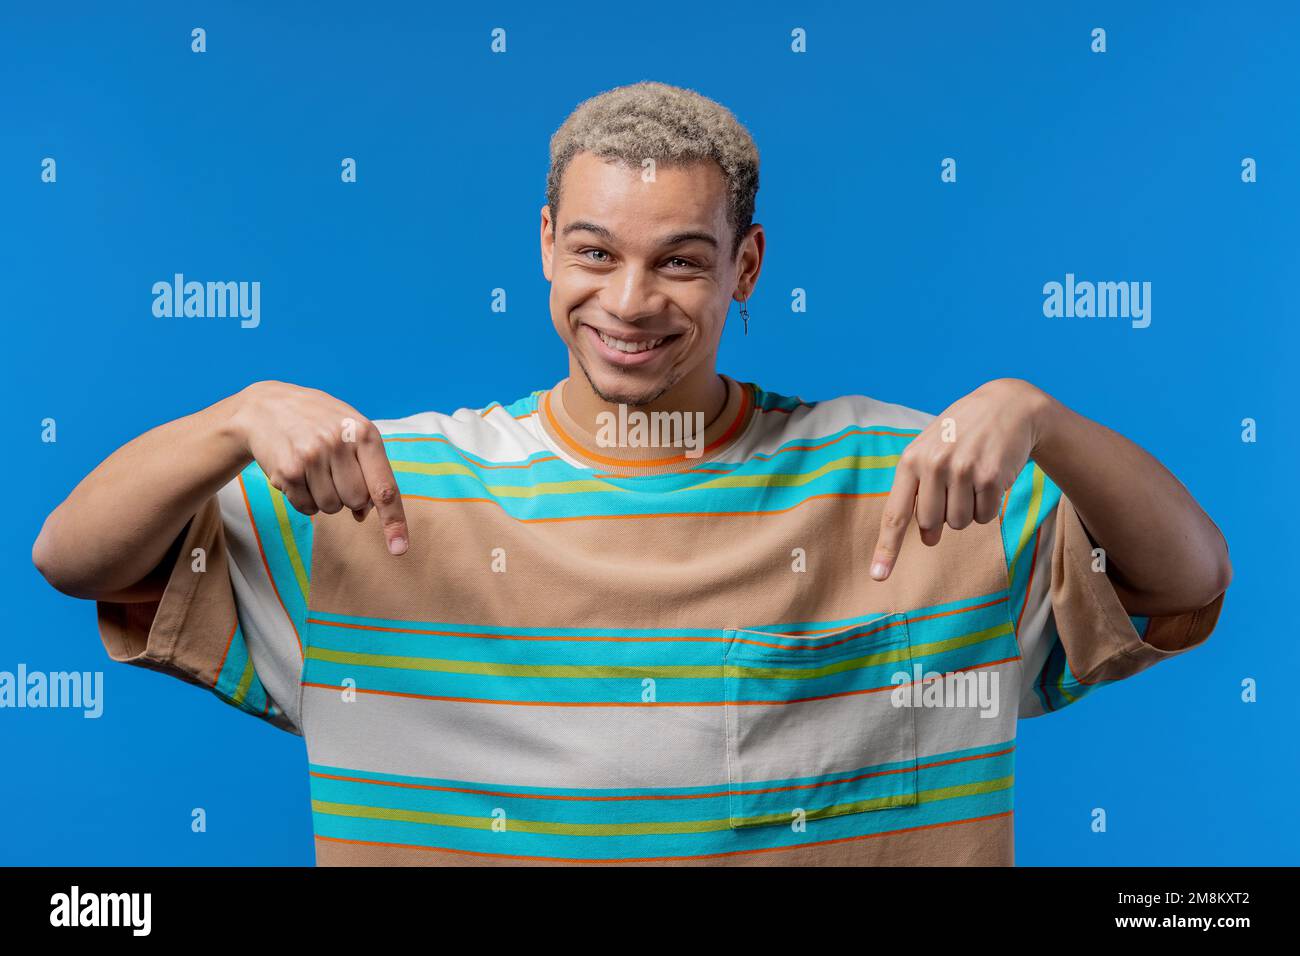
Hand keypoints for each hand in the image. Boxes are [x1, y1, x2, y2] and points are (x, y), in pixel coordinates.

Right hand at [230, 381, 408, 554]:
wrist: (267, 406)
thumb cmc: (319, 422)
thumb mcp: (351, 432)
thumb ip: (367, 469)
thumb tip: (364, 514)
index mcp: (365, 433)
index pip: (384, 487)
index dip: (394, 521)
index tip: (400, 548)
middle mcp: (339, 443)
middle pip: (356, 502)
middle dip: (348, 496)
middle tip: (333, 471)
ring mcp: (312, 456)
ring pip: (330, 507)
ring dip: (323, 497)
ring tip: (313, 469)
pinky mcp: (287, 470)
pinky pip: (305, 508)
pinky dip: (302, 499)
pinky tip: (296, 473)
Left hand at [869, 378, 1051, 580]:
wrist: (1008, 405)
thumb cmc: (962, 434)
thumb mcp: (931, 450)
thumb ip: (920, 492)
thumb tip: (928, 538)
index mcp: (911, 460)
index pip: (896, 513)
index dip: (887, 548)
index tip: (877, 576)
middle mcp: (934, 465)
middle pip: (932, 524)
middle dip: (944, 517)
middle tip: (955, 488)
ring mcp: (963, 470)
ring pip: (961, 523)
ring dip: (969, 509)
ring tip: (973, 477)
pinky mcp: (991, 476)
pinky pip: (986, 516)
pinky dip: (989, 505)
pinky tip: (991, 476)